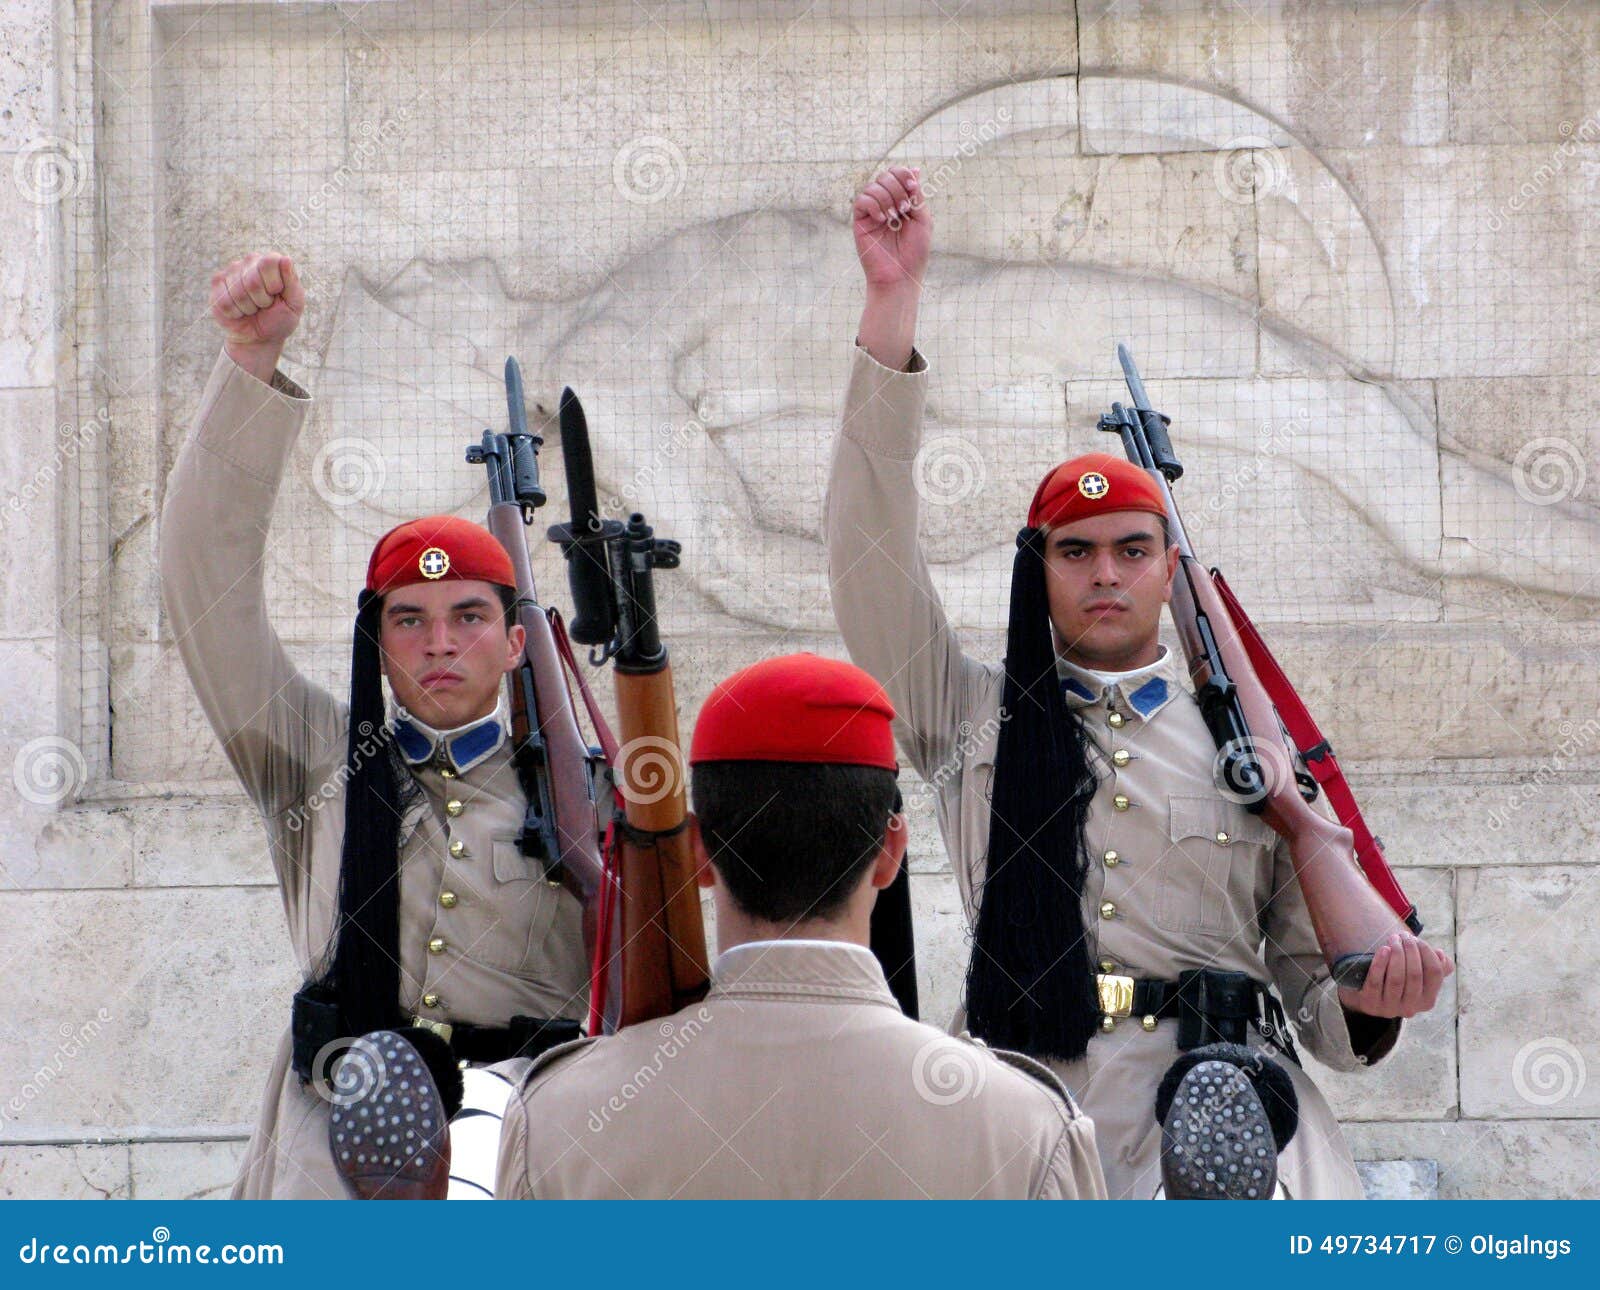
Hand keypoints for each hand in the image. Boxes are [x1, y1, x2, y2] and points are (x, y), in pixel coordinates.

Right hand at [210, 253, 303, 380]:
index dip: (274, 284)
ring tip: (253, 308)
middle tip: (265, 304)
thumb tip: (286, 259)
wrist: (260, 336)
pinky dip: (235, 312)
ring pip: (238, 293)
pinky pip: (224, 300)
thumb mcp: (294, 304)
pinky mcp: (217, 283)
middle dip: (262, 300)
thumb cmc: (280, 318)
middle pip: (252, 280)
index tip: (277, 294)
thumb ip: (292, 282)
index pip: (269, 263)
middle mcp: (251, 261)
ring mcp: (232, 270)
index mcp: (272, 262)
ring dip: (249, 308)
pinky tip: (240, 310)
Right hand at [852, 166, 929, 292]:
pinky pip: (862, 200)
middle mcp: (886, 204)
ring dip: (887, 198)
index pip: (897, 174)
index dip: (904, 175)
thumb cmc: (914, 252)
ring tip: (893, 218)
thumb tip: (914, 169)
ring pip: (873, 186)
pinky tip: (882, 219)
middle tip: (904, 210)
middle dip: (897, 188)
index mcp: (901, 201)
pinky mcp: (860, 221)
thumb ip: (917, 195)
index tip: (913, 189)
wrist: (900, 276)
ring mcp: (872, 212)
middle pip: (885, 176)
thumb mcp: (922, 219)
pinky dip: (873, 205)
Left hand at [1337, 932, 1453, 1017]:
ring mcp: (1390, 1008)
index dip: (1427, 953)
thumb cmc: (1397, 979)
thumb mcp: (1417, 974)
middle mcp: (1411, 1008)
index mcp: (1427, 1001)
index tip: (1417, 939)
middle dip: (1410, 950)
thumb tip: (1440, 954)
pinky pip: (1376, 982)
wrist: (1367, 994)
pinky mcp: (1370, 1004)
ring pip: (1396, 979)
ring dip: (1396, 954)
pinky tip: (1383, 949)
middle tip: (1403, 935)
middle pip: (1415, 975)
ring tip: (1393, 938)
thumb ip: (1434, 966)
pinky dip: (1380, 964)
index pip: (1435, 974)